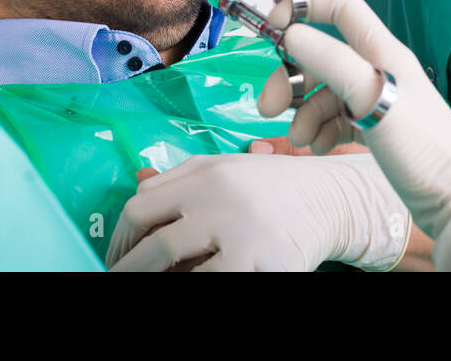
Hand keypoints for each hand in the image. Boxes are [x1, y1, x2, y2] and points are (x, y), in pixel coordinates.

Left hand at [106, 153, 409, 271]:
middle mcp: (221, 201)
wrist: (333, 199)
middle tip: (122, 278)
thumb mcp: (227, 167)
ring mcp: (244, 235)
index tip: (118, 256)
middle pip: (155, 246)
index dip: (120, 239)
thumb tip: (137, 184)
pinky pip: (214, 281)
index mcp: (206, 174)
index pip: (141, 207)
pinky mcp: (263, 263)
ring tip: (159, 283)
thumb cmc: (273, 186)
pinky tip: (199, 279)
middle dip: (131, 270)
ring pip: (181, 272)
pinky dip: (200, 281)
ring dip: (162, 281)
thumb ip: (181, 176)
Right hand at [258, 0, 450, 271]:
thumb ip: (330, 60)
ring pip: (324, 93)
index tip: (273, 26)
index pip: (341, 9)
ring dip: (303, 112)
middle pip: (321, 57)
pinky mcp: (376, 130)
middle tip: (267, 107)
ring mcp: (377, 102)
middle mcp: (379, 72)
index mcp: (383, 52)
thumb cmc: (425, 148)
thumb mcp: (372, 96)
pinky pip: (335, 120)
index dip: (306, 8)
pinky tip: (320, 147)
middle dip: (290, 78)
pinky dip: (320, 130)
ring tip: (301, 139)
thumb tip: (292, 34)